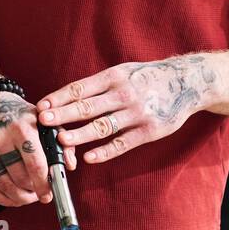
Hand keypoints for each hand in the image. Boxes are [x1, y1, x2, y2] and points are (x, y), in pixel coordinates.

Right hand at [0, 92, 51, 206]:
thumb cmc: (19, 115)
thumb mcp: (45, 122)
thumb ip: (62, 143)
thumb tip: (69, 166)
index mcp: (22, 128)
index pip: (35, 163)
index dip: (43, 184)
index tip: (48, 194)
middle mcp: (0, 138)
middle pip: (19, 177)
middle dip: (32, 191)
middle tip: (39, 194)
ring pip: (3, 185)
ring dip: (18, 197)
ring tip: (27, 197)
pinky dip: (0, 198)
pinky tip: (11, 198)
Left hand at [36, 55, 217, 165]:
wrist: (186, 83)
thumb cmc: (147, 78)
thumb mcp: (124, 71)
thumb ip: (98, 85)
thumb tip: (64, 99)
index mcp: (115, 77)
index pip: (81, 88)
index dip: (59, 98)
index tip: (41, 107)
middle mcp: (124, 94)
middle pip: (88, 107)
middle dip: (64, 115)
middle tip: (43, 122)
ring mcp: (137, 114)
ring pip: (103, 127)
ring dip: (81, 134)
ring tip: (62, 140)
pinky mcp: (149, 131)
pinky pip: (123, 143)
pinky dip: (105, 151)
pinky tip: (89, 157)